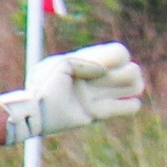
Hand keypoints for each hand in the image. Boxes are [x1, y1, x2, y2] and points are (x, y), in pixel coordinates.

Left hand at [0, 42, 144, 145]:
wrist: (35, 111)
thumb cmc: (46, 83)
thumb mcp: (63, 64)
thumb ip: (86, 62)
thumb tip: (105, 71)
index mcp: (86, 61)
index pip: (117, 53)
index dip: (118, 58)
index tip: (107, 66)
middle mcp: (93, 77)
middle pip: (126, 71)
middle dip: (127, 74)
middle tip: (117, 79)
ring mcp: (94, 95)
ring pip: (126, 88)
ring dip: (131, 87)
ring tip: (129, 88)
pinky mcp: (93, 113)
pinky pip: (119, 110)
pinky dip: (128, 107)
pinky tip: (132, 104)